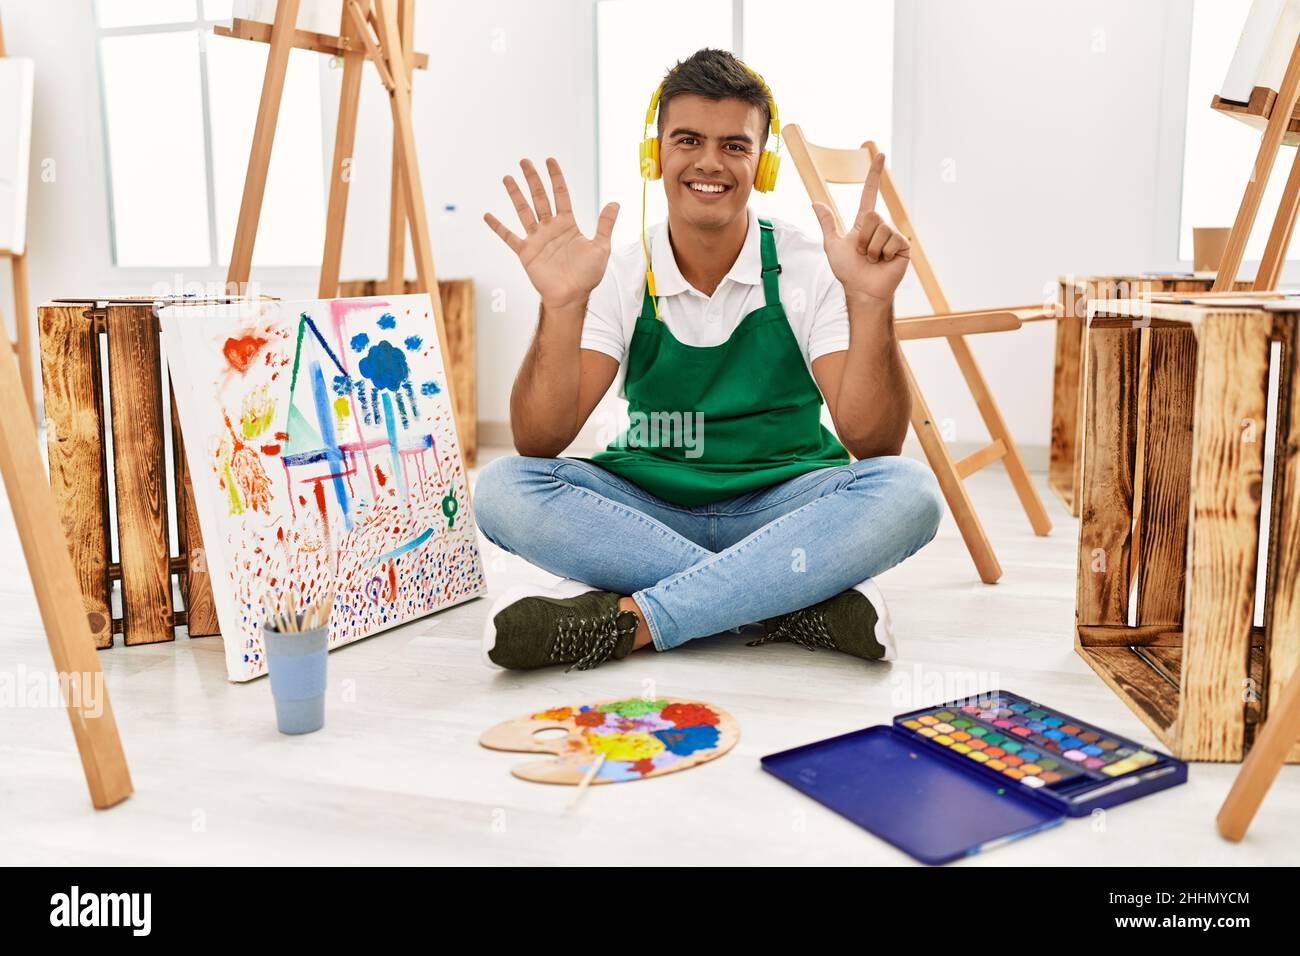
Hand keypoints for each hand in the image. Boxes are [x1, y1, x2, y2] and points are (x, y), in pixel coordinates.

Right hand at [484, 158, 618, 310]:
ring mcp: (536, 239)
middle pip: (540, 197)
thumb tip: (615, 203)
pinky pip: (509, 237)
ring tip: (507, 178)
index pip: (561, 194)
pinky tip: (488, 216)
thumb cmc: (587, 275)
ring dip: (515, 194)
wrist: (571, 296)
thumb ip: (605, 225)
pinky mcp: (526, 252)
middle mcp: (550, 228)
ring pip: (524, 211)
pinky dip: (498, 227)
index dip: (556, 177)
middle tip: (524, 161)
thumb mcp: (601, 247)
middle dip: (532, 179)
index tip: (550, 160)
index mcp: (567, 224)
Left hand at [812, 152, 909, 304]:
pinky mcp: (903, 245)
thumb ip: (827, 223)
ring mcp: (892, 235)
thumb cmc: (848, 271)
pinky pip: (892, 239)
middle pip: (872, 215)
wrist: (862, 290)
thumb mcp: (832, 245)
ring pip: (881, 228)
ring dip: (872, 248)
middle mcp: (880, 226)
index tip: (879, 154)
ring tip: (872, 260)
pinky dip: (883, 253)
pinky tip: (884, 262)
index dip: (873, 174)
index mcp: (864, 223)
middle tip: (862, 253)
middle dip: (862, 237)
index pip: (870, 193)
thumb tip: (815, 202)